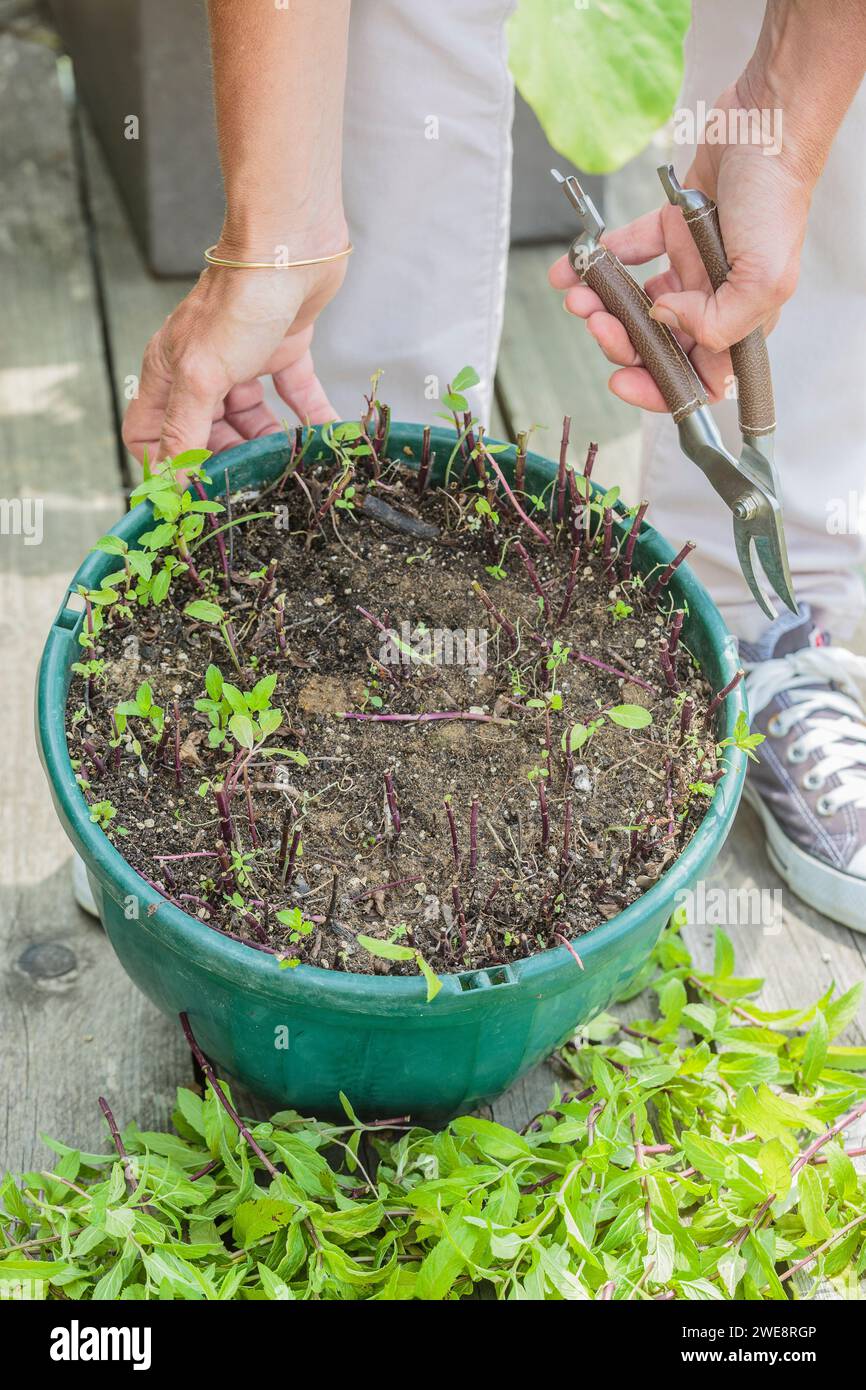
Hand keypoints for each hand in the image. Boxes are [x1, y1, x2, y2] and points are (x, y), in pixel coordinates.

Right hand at [122, 232, 347, 462]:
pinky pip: (296, 396)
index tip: (193, 493)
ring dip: (271, 443)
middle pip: (207, 433)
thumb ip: (186, 431)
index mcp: (168, 373)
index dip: (166, 465)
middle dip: (229, 459)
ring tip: (291, 465)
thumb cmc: (239, 301)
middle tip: (253, 484)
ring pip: (252, 420)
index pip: (150, 434)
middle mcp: (202, 369)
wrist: (292, 246)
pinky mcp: (284, 350)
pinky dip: (312, 418)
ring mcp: (243, 360)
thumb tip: (172, 483)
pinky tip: (329, 438)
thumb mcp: (203, 376)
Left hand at [548, 82, 814, 411]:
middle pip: (658, 346)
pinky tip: (569, 268)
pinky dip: (598, 261)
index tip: (622, 381)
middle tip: (596, 323)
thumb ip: (718, 322)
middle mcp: (713, 300)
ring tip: (578, 293)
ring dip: (602, 306)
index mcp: (740, 321)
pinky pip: (628, 254)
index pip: (698, 380)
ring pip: (637, 305)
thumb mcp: (764, 277)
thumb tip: (665, 322)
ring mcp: (692, 266)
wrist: (766, 122)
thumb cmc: (775, 198)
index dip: (658, 390)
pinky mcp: (671, 230)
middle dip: (620, 343)